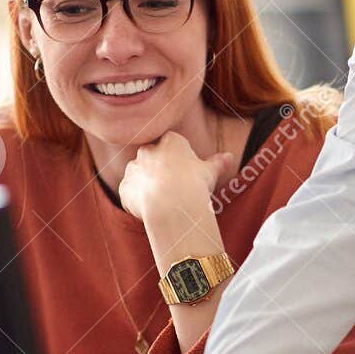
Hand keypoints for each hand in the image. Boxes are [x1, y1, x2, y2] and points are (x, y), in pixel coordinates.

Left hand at [118, 132, 233, 233]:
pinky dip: (138, 202)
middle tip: (174, 189)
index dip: (179, 159)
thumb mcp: (210, 172)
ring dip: (147, 186)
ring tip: (163, 203)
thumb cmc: (194, 184)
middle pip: (153, 158)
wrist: (172, 204)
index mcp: (170, 141)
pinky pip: (130, 194)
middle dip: (160, 171)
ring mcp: (133, 169)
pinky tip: (152, 212)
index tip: (187, 174)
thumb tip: (229, 157)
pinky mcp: (125, 188)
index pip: (172, 144)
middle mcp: (148, 150)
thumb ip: (217, 163)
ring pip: (140, 176)